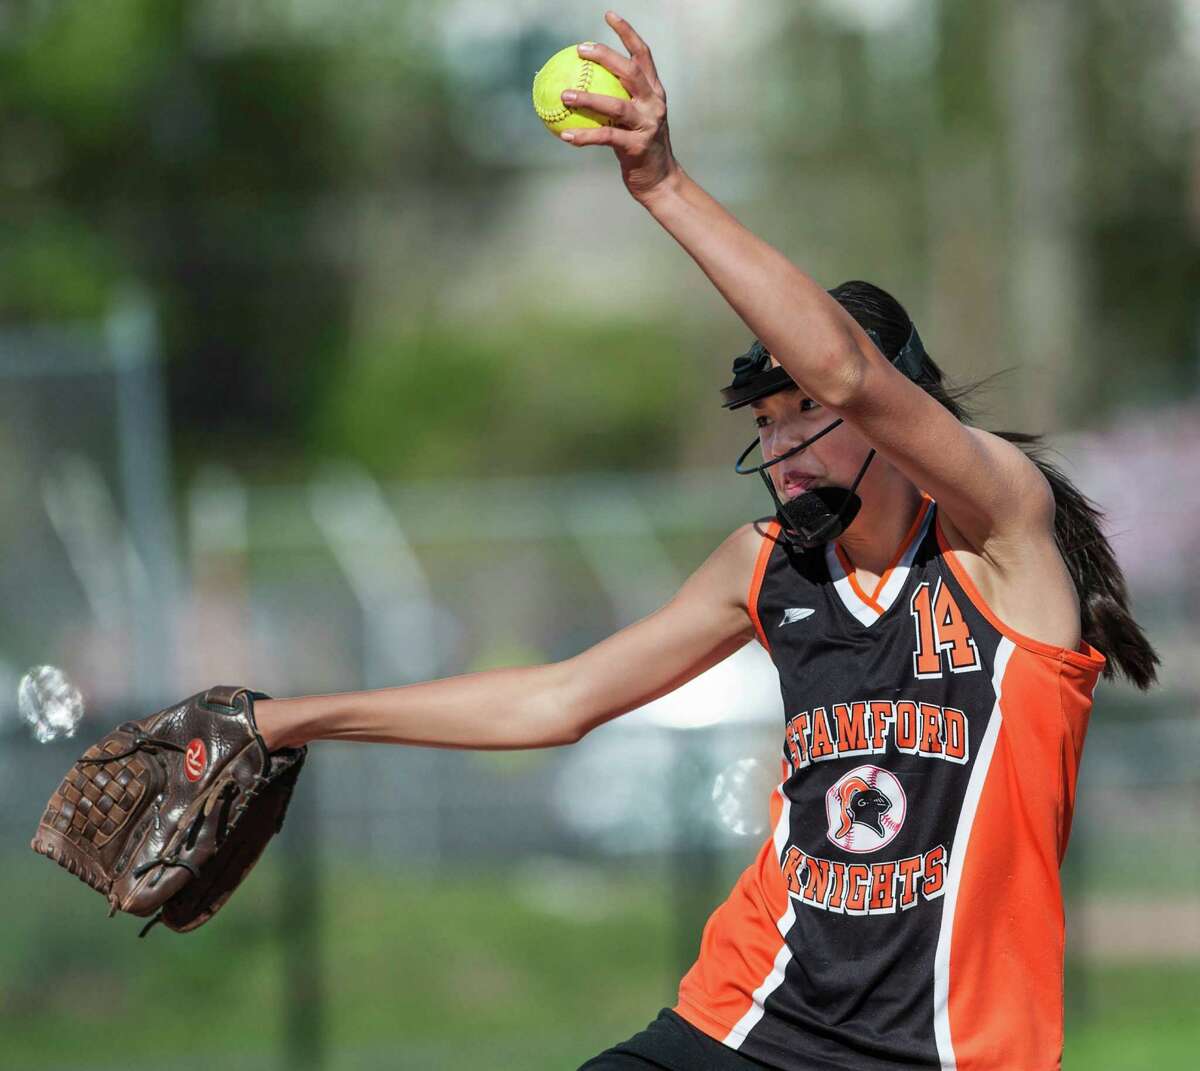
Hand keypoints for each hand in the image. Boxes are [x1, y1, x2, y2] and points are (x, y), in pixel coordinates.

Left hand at [559, 12, 678, 202]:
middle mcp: (654, 104)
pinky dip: (584, 136)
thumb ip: (617, 101)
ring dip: (588, 97)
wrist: (660, 182)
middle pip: (630, 72)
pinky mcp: (637, 147)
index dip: (627, 33)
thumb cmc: (641, 149)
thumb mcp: (635, 120)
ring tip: (565, 93)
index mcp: (655, 93)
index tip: (609, 15)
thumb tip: (582, 84)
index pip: (643, 55)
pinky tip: (565, 136)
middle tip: (581, 49)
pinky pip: (606, 137)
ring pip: (616, 104)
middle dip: (606, 56)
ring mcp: (647, 125)